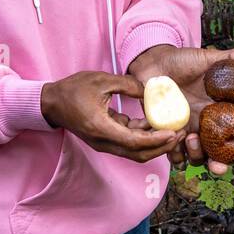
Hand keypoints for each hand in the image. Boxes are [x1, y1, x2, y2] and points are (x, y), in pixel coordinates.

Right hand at [41, 71, 180, 162]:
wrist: (52, 102)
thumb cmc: (73, 89)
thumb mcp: (101, 80)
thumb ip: (127, 84)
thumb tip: (150, 90)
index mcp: (101, 128)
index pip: (135, 141)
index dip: (157, 139)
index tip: (174, 132)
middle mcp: (103, 142)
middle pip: (138, 154)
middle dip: (162, 146)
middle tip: (181, 133)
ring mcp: (104, 143)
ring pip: (135, 151)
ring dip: (155, 143)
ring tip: (174, 129)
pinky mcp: (106, 139)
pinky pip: (129, 143)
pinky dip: (144, 137)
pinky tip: (156, 123)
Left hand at [126, 45, 233, 174]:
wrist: (153, 62)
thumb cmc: (181, 61)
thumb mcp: (206, 58)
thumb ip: (229, 58)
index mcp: (220, 110)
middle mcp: (206, 125)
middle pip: (220, 154)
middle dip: (222, 165)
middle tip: (219, 166)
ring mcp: (188, 131)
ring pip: (198, 157)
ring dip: (197, 155)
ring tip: (192, 138)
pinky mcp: (168, 133)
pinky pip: (173, 154)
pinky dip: (175, 153)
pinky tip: (174, 140)